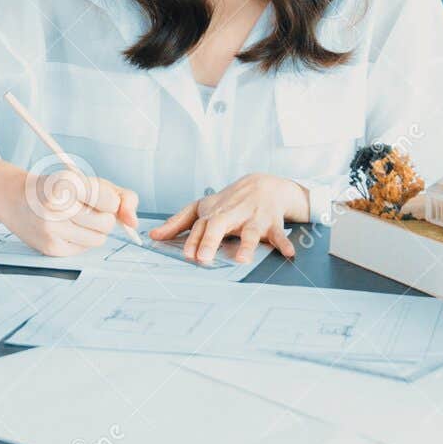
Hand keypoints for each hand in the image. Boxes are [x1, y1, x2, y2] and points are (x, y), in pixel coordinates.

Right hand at [1, 166, 139, 256]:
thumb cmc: (59, 188)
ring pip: (98, 239)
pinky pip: (84, 249)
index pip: (110, 201)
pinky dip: (82, 239)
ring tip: (78, 219)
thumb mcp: (90, 182)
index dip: (109, 200)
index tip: (96, 196)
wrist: (16, 199)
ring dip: (95, 231)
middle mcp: (55, 206)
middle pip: (106, 223)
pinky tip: (67, 228)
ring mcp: (51, 229)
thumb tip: (134, 223)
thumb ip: (122, 196)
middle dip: (104, 217)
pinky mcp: (50, 248)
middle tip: (87, 209)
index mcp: (66, 182)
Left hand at [150, 173, 302, 264]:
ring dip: (247, 245)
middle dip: (211, 241)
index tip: (187, 255)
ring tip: (242, 259)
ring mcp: (253, 218)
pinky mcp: (273, 222)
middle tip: (203, 258)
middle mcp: (233, 214)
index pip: (200, 226)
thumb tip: (154, 235)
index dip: (193, 240)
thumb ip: (178, 222)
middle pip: (219, 225)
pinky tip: (288, 253)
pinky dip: (284, 243)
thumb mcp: (202, 208)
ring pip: (250, 231)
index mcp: (214, 213)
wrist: (264, 184)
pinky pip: (280, 234)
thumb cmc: (229, 201)